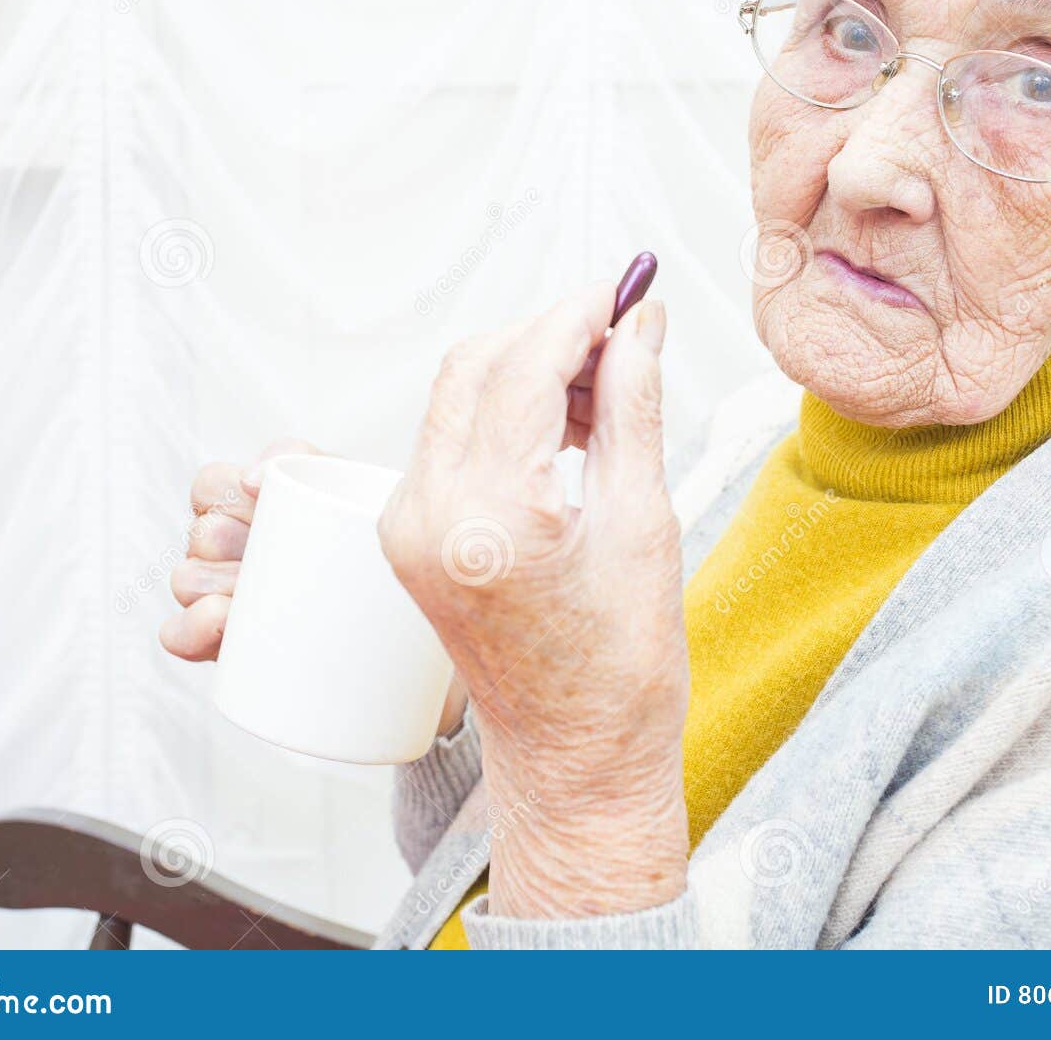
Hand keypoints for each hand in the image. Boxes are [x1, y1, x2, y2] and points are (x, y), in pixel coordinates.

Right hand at [161, 438, 468, 737]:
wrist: (442, 658)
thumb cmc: (419, 575)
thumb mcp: (407, 523)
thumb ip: (381, 489)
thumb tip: (328, 487)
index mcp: (275, 513)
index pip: (217, 483)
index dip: (228, 482)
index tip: (261, 490)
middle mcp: (247, 551)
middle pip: (204, 528)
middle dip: (222, 537)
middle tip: (259, 555)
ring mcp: (237, 600)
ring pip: (189, 576)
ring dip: (204, 583)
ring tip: (238, 599)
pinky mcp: (236, 652)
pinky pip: (182, 638)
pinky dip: (189, 631)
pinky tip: (216, 626)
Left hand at [379, 283, 688, 919]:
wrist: (575, 758)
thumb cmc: (621, 671)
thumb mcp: (645, 524)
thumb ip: (633, 408)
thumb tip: (641, 326)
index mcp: (488, 522)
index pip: (521, 369)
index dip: (577, 315)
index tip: (625, 291)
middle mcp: (426, 517)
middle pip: (474, 367)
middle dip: (549, 336)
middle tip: (623, 336)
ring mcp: (405, 528)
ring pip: (457, 395)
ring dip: (526, 370)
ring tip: (606, 390)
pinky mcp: (407, 536)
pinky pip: (449, 437)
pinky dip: (503, 411)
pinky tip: (562, 425)